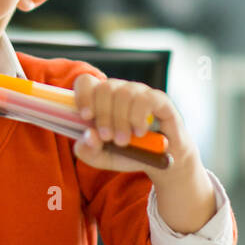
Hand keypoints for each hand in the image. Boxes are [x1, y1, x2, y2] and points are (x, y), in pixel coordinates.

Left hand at [70, 73, 199, 177]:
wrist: (161, 162)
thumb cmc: (128, 154)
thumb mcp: (102, 158)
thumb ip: (87, 150)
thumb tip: (88, 134)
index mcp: (100, 99)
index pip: (86, 81)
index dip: (83, 95)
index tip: (86, 116)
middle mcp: (119, 91)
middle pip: (104, 88)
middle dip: (103, 115)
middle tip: (107, 137)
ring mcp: (139, 92)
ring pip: (123, 93)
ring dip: (120, 120)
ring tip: (123, 141)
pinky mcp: (158, 99)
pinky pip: (144, 99)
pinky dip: (138, 118)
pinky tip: (140, 132)